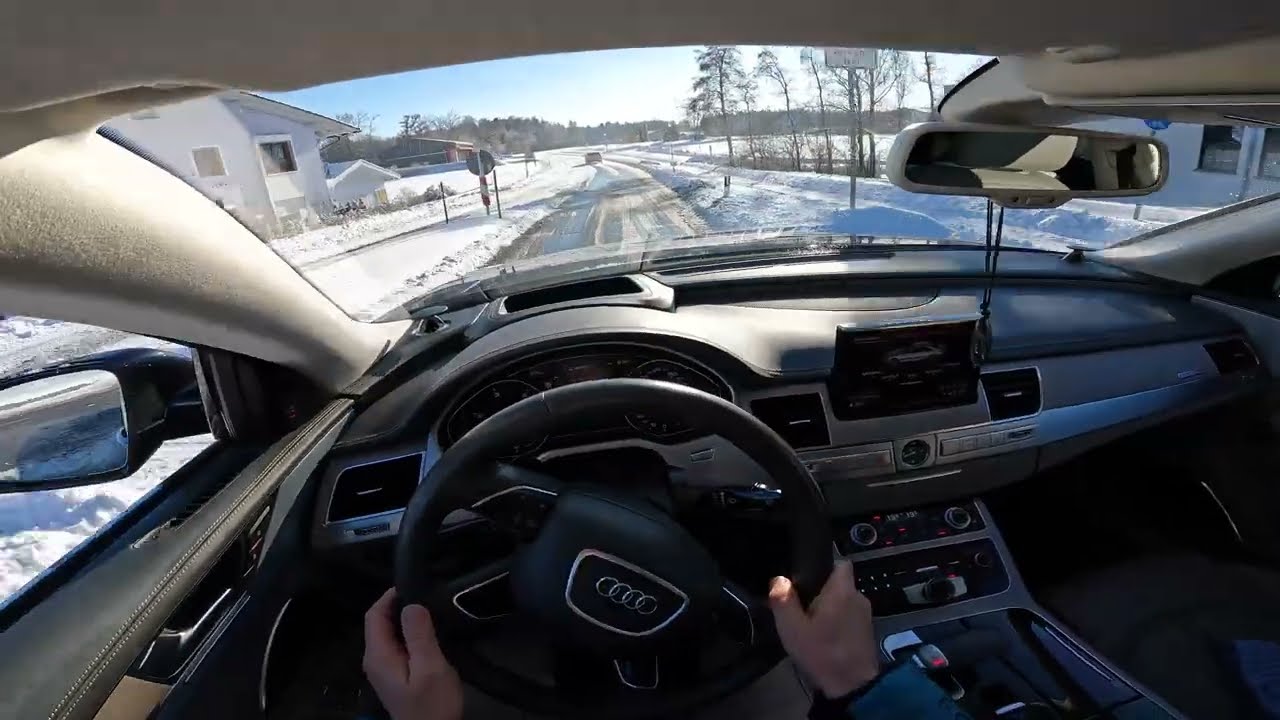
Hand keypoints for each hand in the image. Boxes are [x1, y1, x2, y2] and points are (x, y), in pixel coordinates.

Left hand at [363, 588, 463, 719]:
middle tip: (427, 595)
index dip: (390, 595)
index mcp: (378, 655)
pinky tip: (428, 632)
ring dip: (406, 619)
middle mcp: (374, 659)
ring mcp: (383, 668)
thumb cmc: (432, 705)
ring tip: (430, 610)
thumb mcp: (430, 668)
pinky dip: (409, 633)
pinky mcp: (394, 674)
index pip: (374, 614)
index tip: (414, 584)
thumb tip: (411, 604)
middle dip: (399, 605)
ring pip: (389, 633)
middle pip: (379, 622)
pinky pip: (396, 644)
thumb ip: (419, 635)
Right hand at [768, 559, 879, 697]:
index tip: (806, 577)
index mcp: (842, 590)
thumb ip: (784, 601)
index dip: (823, 564)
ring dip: (830, 608)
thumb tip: (778, 579)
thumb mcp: (793, 629)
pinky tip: (823, 637)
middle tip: (800, 604)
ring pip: (843, 602)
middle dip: (821, 590)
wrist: (853, 688)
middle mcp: (858, 597)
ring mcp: (865, 616)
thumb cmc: (823, 653)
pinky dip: (837, 622)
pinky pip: (849, 617)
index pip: (840, 562)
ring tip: (810, 623)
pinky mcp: (867, 632)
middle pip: (838, 584)